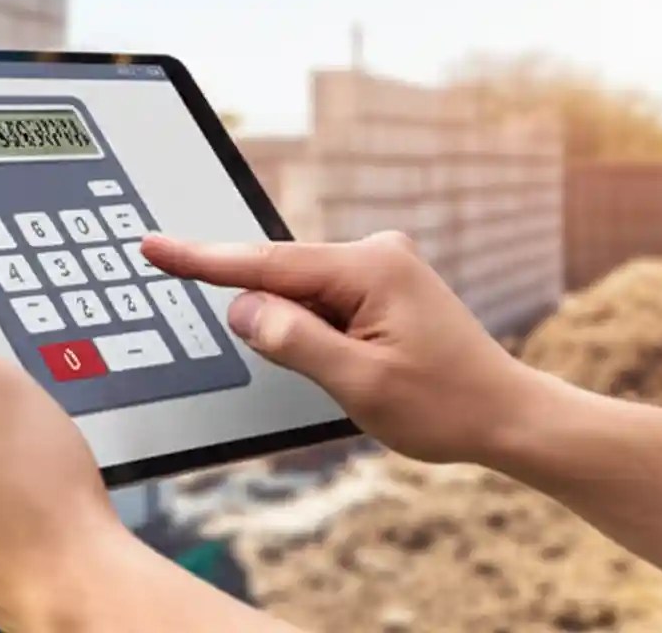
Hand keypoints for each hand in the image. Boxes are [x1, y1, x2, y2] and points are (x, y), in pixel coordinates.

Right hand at [142, 231, 532, 464]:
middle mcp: (375, 254)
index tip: (154, 245)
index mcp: (370, 268)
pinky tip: (359, 367)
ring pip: (302, 298)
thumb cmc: (445, 405)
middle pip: (284, 282)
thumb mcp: (360, 383)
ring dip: (306, 339)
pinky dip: (317, 334)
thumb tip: (242, 307)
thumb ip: (294, 340)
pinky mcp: (381, 287)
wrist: (507, 416)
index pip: (265, 263)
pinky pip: (323, 304)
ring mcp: (380, 268)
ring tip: (370, 379)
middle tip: (335, 374)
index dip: (203, 259)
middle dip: (276, 327)